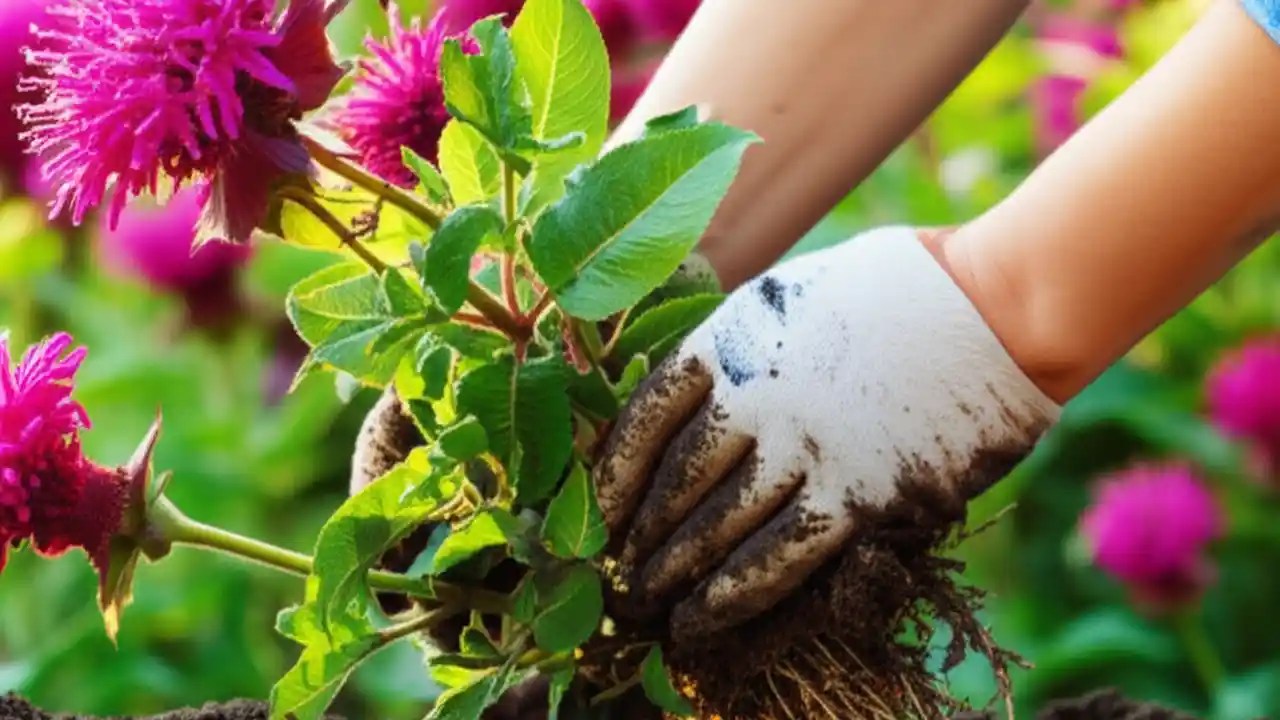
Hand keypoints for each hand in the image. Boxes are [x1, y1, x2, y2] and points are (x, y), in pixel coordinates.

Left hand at [595, 226, 1059, 638]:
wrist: (996, 305)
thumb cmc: (896, 289)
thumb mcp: (791, 292)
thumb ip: (737, 342)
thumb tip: (688, 394)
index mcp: (733, 337)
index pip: (647, 418)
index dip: (616, 474)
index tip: (602, 511)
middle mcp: (758, 396)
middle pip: (677, 482)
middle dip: (642, 536)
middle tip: (621, 574)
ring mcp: (809, 448)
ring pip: (719, 527)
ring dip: (679, 573)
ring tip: (652, 605)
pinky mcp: (862, 494)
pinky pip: (783, 555)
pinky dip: (739, 591)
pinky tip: (708, 615)